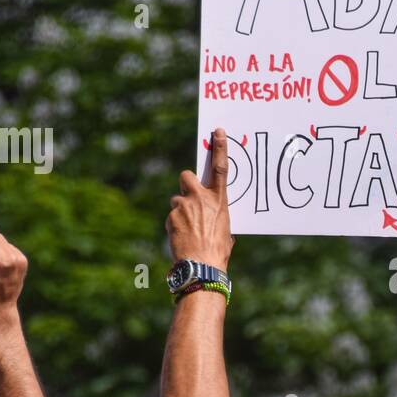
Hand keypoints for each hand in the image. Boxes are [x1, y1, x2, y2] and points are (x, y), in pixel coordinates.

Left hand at [167, 128, 233, 268]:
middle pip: (186, 176)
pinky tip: (182, 238)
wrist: (201, 265)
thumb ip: (218, 219)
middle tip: (188, 197)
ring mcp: (184, 206)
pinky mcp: (171, 216)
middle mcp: (201, 198)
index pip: (220, 168)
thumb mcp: (226, 232)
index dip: (219, 148)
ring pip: (177, 201)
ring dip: (180, 211)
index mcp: (219, 200)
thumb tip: (214, 222)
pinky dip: (175, 226)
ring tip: (188, 230)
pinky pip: (171, 217)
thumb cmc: (218, 251)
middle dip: (186, 183)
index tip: (217, 131)